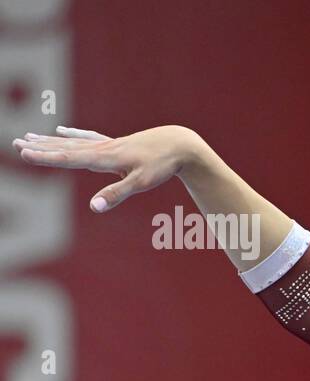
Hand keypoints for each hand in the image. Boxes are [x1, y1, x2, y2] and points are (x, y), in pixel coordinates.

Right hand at [11, 124, 202, 212]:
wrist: (180, 144)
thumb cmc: (162, 165)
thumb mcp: (141, 183)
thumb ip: (116, 195)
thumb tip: (94, 207)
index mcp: (105, 158)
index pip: (69, 158)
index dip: (46, 157)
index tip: (24, 153)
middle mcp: (102, 148)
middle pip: (65, 147)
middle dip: (40, 147)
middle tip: (15, 143)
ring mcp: (108, 144)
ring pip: (72, 142)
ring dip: (49, 141)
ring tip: (28, 136)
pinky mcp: (116, 144)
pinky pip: (88, 138)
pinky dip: (73, 135)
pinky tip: (61, 130)